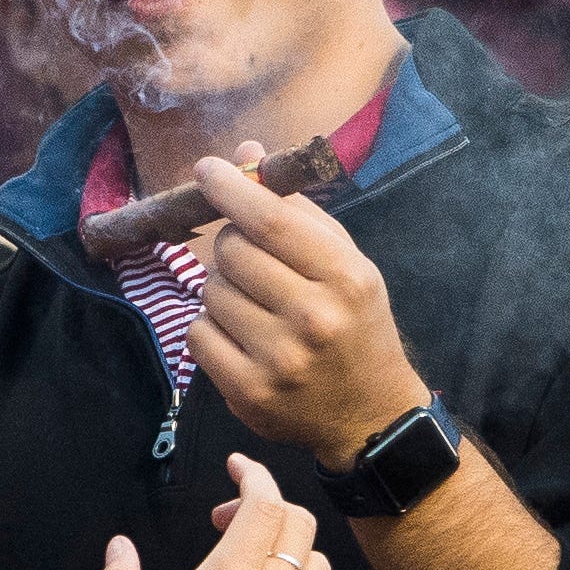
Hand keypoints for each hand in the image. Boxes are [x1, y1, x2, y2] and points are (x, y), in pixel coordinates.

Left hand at [189, 143, 431, 469]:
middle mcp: (314, 318)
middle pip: (232, 252)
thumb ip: (296, 210)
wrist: (371, 415)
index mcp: (345, 278)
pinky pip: (198, 333)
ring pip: (210, 291)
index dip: (231, 189)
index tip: (207, 169)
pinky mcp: (248, 393)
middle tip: (250, 259)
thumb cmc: (356, 325)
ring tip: (255, 304)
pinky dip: (210, 326)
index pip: (270, 220)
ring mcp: (279, 360)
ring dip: (222, 288)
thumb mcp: (346, 263)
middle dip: (231, 245)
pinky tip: (241, 335)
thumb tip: (245, 154)